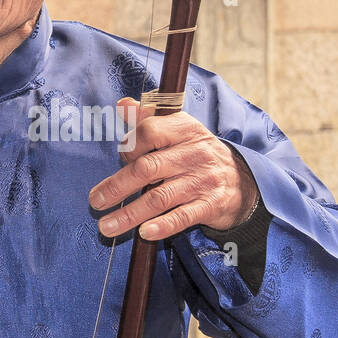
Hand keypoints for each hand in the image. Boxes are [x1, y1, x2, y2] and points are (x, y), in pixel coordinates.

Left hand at [88, 97, 259, 240]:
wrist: (242, 180)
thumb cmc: (197, 153)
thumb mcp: (178, 129)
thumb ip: (148, 117)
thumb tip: (122, 104)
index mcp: (184, 129)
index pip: (150, 132)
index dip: (129, 145)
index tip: (120, 158)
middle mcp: (194, 152)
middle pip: (148, 168)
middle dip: (117, 187)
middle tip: (95, 202)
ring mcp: (203, 180)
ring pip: (160, 197)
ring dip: (130, 214)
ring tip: (106, 227)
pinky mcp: (211, 205)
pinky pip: (183, 217)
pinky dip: (163, 226)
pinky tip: (145, 233)